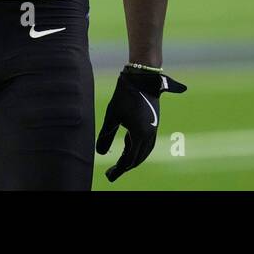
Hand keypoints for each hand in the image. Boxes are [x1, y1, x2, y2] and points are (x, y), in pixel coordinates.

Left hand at [95, 66, 186, 181]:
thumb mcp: (112, 116)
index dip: (119, 169)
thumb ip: (106, 135)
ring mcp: (153, 128)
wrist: (142, 77)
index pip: (129, 159)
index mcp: (140, 134)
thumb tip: (99, 153)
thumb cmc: (124, 95)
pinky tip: (127, 145)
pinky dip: (137, 148)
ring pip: (145, 151)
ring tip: (121, 163)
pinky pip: (146, 141)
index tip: (109, 176)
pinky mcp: (153, 122)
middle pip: (138, 158)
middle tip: (112, 173)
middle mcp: (149, 134)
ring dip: (133, 158)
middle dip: (126, 166)